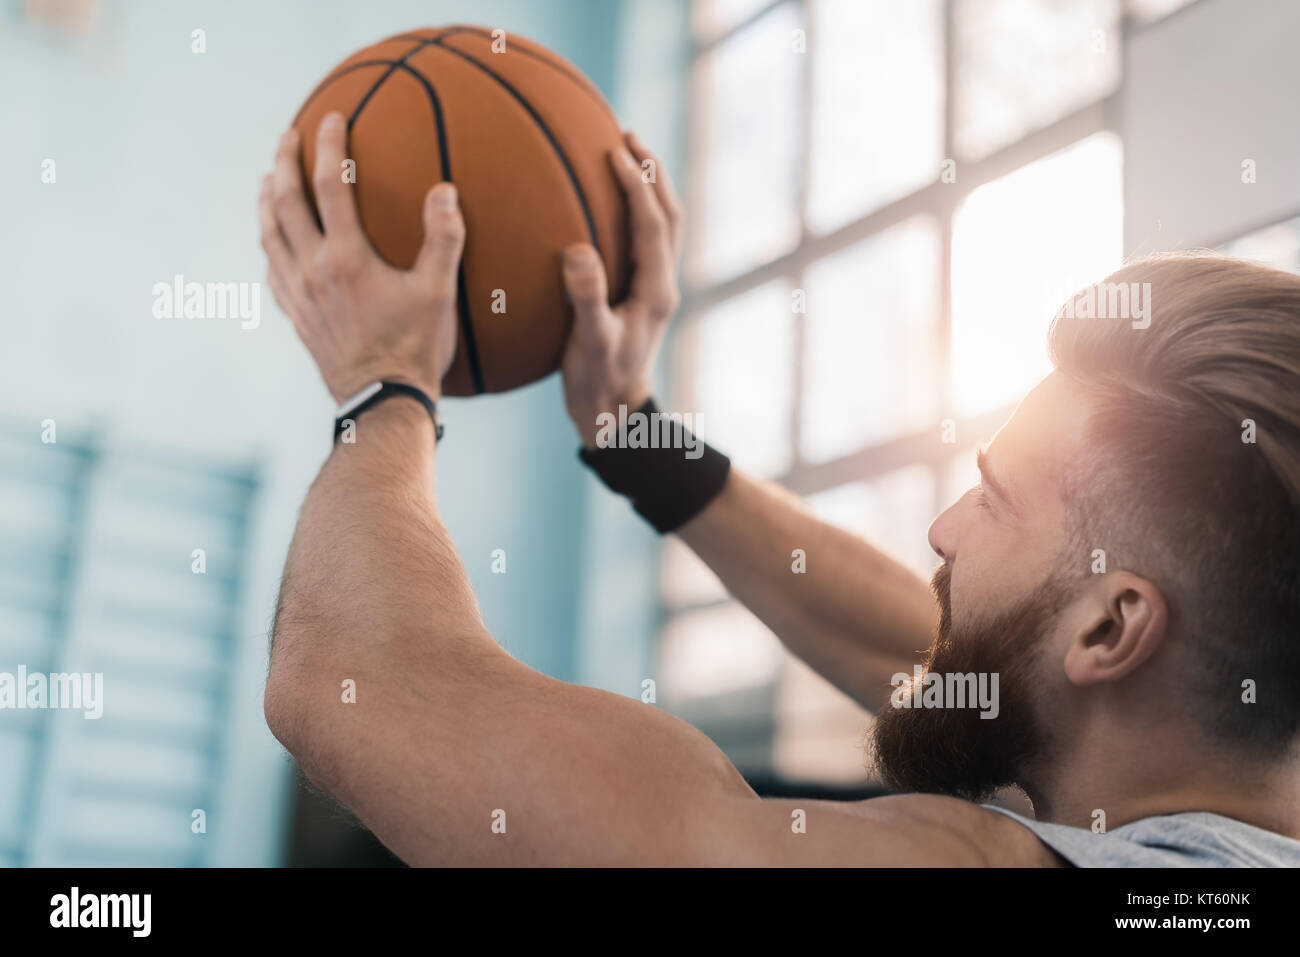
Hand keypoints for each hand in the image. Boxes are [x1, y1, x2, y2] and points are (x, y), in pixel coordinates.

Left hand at [259, 111, 464, 403]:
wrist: (382, 402)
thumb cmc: (415, 348)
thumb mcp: (439, 293)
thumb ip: (444, 239)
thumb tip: (445, 190)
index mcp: (347, 258)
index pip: (330, 186)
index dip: (329, 147)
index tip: (332, 119)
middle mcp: (314, 270)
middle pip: (284, 203)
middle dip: (283, 163)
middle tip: (287, 137)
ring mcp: (300, 295)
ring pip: (269, 235)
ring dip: (266, 200)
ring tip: (270, 178)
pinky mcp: (297, 317)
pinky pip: (273, 271)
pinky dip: (270, 244)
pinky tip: (275, 239)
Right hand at [560, 131, 683, 447]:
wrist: (612, 414)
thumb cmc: (598, 382)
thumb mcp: (589, 343)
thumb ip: (586, 297)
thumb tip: (577, 250)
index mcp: (655, 291)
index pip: (653, 224)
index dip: (637, 184)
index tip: (614, 151)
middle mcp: (662, 284)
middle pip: (668, 215)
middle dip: (651, 172)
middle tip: (626, 135)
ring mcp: (653, 289)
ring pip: (660, 226)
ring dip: (647, 188)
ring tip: (623, 155)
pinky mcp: (639, 295)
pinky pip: (641, 242)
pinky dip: (631, 213)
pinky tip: (603, 204)